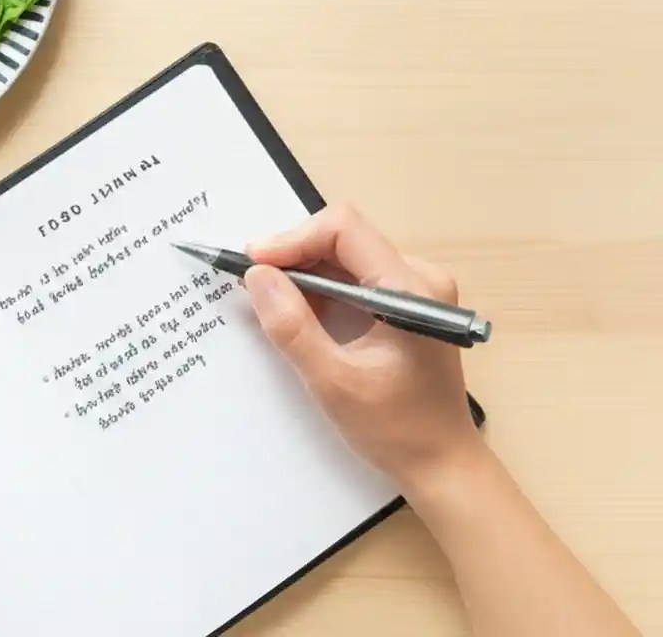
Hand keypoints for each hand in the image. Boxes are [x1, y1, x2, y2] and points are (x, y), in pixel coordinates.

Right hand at [243, 204, 484, 490]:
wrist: (442, 463)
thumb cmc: (396, 429)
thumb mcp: (333, 382)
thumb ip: (293, 327)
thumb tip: (257, 276)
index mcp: (410, 288)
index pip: (344, 230)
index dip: (292, 239)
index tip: (252, 266)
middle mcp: (419, 278)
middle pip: (343, 239)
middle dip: (292, 256)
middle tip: (251, 284)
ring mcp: (414, 291)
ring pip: (345, 258)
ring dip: (303, 274)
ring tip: (266, 300)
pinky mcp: (404, 306)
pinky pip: (354, 280)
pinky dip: (319, 291)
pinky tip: (296, 314)